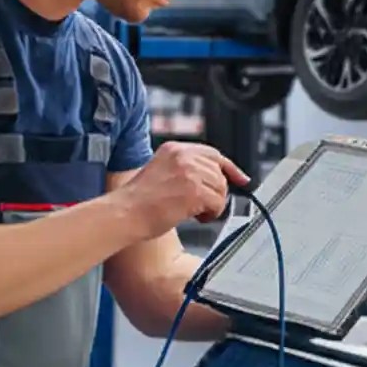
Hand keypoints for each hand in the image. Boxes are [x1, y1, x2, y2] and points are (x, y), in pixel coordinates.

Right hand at [114, 142, 250, 240]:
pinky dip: (211, 214)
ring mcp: (189, 172)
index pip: (212, 154)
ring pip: (221, 189)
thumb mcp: (162, 172)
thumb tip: (212, 180)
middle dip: (216, 192)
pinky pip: (218, 203)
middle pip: (219, 173)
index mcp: (174, 149)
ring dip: (212, 205)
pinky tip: (195, 217)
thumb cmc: (138, 202)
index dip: (229, 168)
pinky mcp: (194, 190)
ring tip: (193, 212)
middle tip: (200, 206)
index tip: (241, 179)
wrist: (125, 214)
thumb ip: (185, 170)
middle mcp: (183, 156)